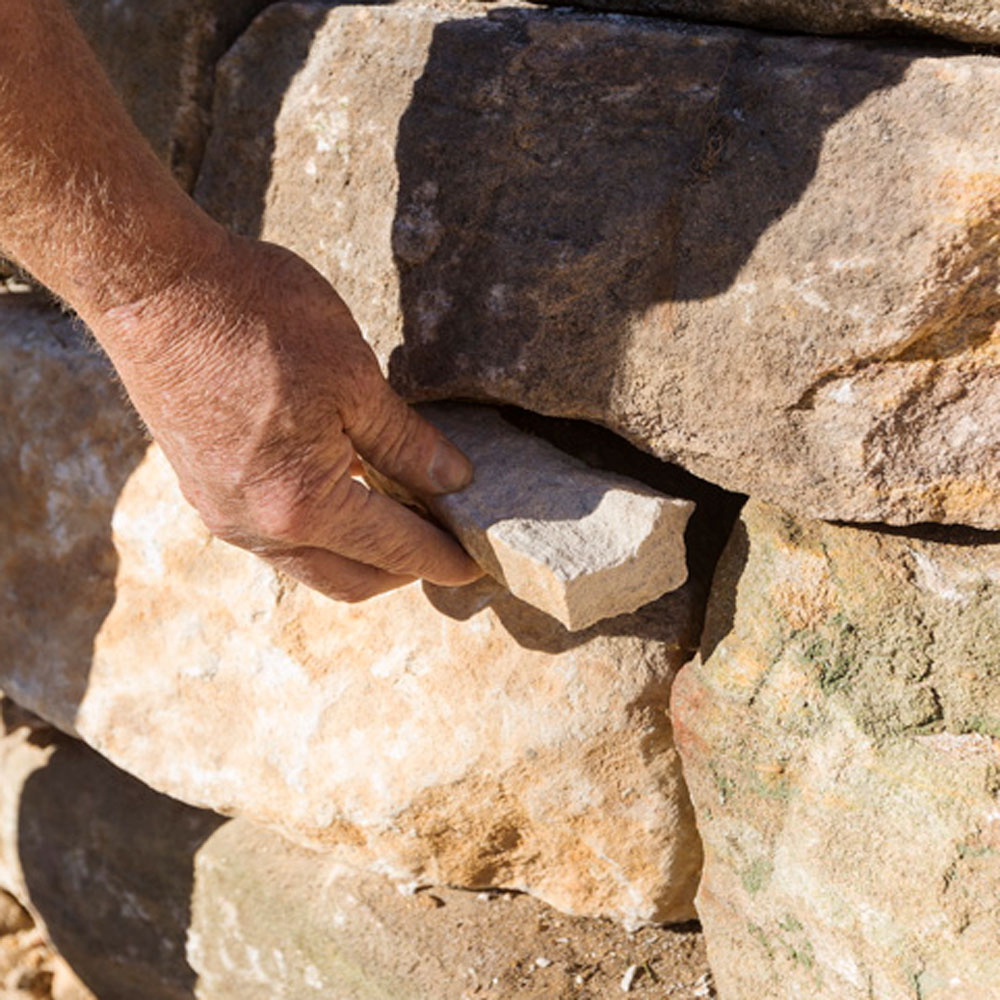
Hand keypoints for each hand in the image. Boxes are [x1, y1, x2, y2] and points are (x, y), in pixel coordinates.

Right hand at [93, 233, 481, 600]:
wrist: (153, 287)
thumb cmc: (257, 318)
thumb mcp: (354, 377)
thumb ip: (405, 442)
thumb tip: (453, 481)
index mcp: (302, 504)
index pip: (394, 549)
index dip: (442, 558)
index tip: (476, 561)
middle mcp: (258, 527)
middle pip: (350, 580)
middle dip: (403, 570)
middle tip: (444, 542)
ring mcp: (224, 514)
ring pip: (309, 563)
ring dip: (359, 552)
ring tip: (401, 514)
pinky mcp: (205, 491)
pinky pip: (275, 536)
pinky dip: (320, 529)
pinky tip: (344, 488)